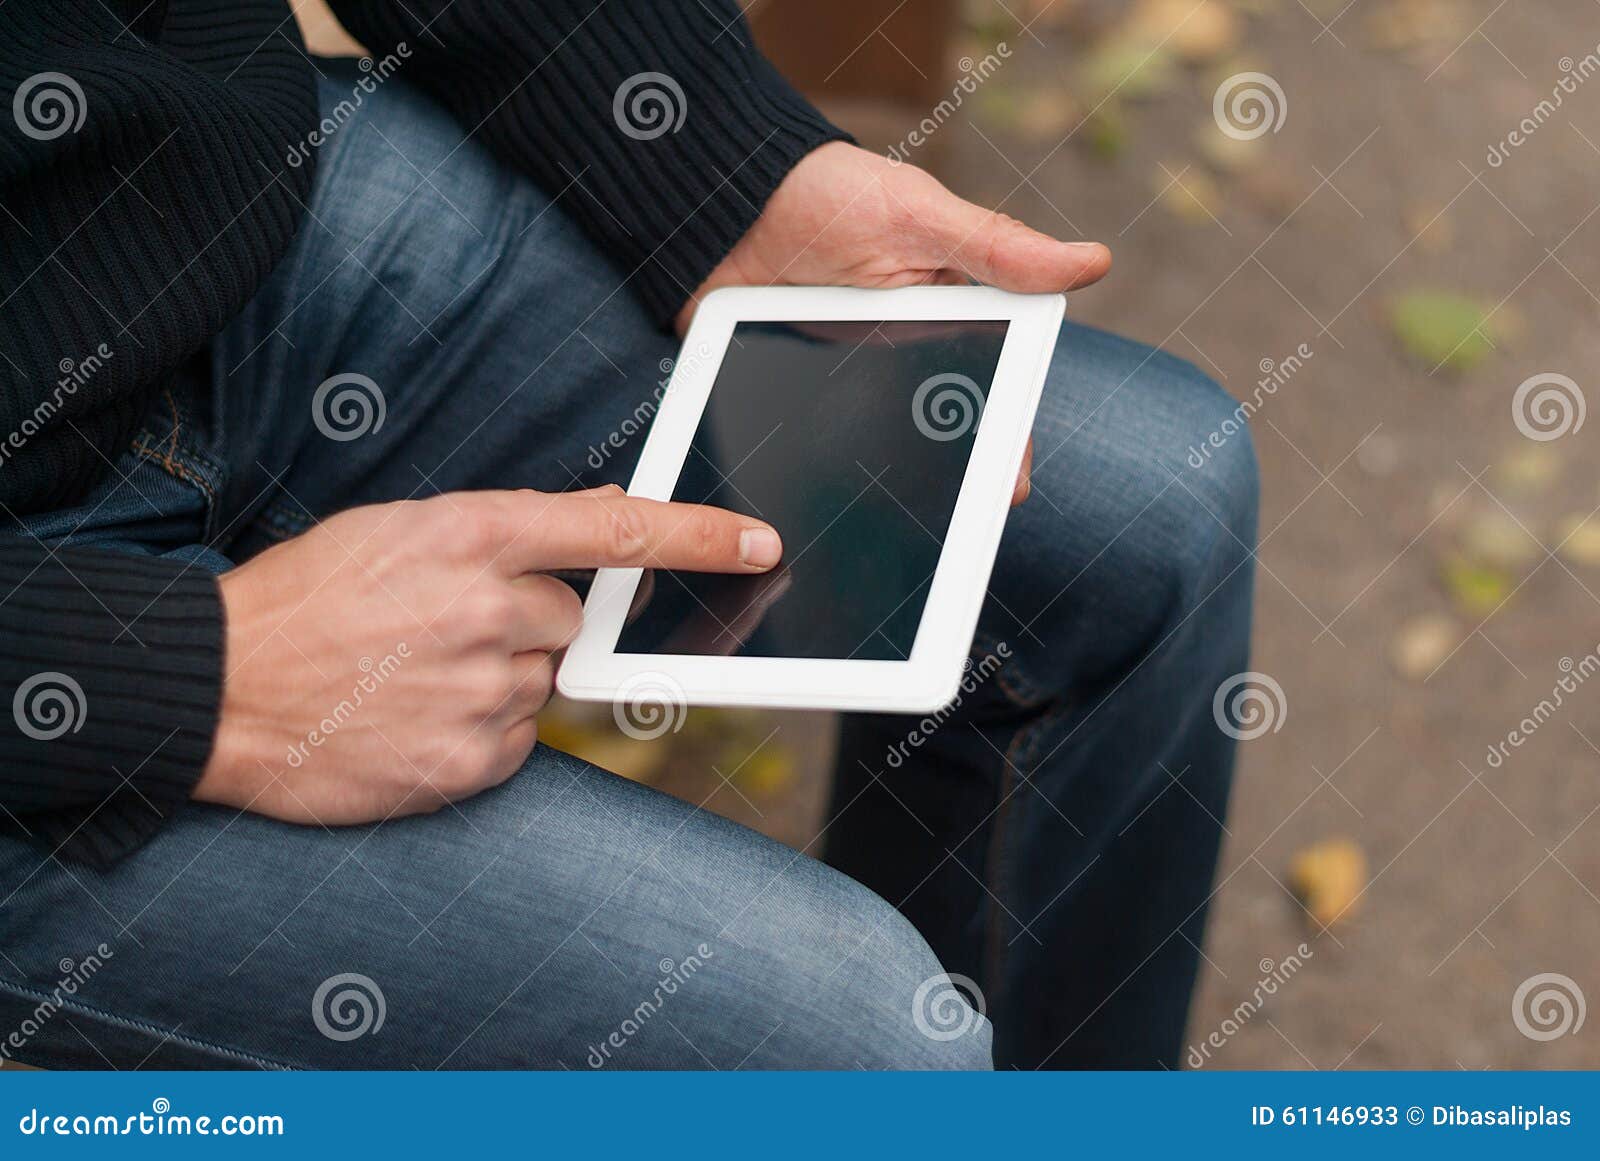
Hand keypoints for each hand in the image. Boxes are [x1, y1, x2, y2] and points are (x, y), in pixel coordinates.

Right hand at [194, 487, 781, 824]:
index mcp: (471, 533)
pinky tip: (414, 718)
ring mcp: (478, 689)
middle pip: (572, 618)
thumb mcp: (399, 528)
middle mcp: (486, 607)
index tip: (760, 542)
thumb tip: (607, 510)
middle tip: (445, 630)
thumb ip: (509, 525)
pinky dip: (481, 733)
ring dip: (498, 678)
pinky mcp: (468, 761)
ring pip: (542, 681)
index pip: (616, 529)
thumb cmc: (308, 598)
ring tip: (413, 676)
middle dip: (526, 623)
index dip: (701, 535)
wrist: (219, 689)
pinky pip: (519, 741)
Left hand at [677, 142, 1111, 505]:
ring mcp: (845, 379)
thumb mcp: (915, 218)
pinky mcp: (791, 393)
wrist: (721, 201)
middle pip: (939, 432)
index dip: (1003, 441)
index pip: (991, 389)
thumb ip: (995, 248)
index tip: (1009, 488)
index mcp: (948, 318)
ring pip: (876, 448)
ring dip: (885, 486)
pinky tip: (810, 509)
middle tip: (954, 531)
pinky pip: (809, 443)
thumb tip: (1092, 262)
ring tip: (888, 535)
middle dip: (951, 482)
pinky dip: (811, 474)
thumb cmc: (827, 194)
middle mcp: (901, 356)